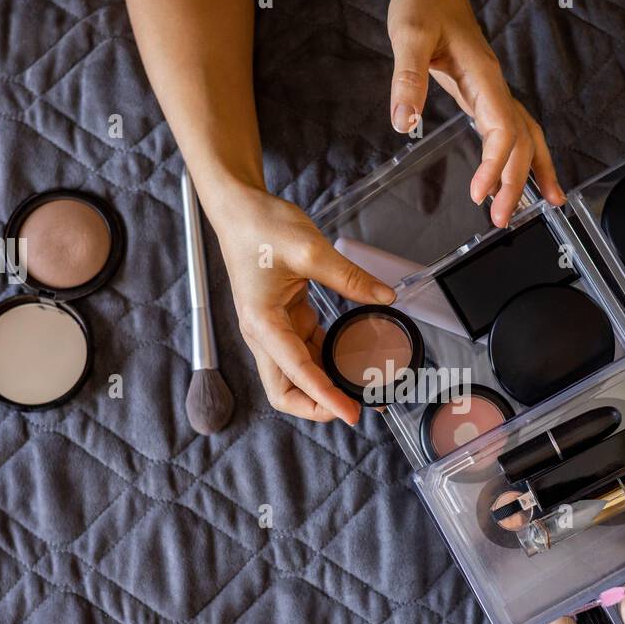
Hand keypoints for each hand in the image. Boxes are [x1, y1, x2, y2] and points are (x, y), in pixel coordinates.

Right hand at [209, 186, 396, 423]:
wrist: (239, 211)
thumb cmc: (261, 227)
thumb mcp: (310, 249)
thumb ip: (350, 278)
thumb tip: (385, 297)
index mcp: (262, 323)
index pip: (296, 374)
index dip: (325, 398)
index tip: (352, 413)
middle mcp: (264, 335)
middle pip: (286, 391)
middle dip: (318, 406)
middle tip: (357, 408)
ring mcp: (274, 331)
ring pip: (297, 377)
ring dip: (326, 388)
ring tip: (364, 391)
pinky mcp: (285, 322)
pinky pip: (307, 354)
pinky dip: (328, 363)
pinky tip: (352, 363)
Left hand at [388, 0, 564, 226]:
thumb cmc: (424, 5)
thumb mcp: (408, 35)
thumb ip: (407, 78)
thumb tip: (405, 122)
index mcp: (482, 77)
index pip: (501, 129)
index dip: (496, 164)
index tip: (480, 194)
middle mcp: (495, 88)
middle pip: (521, 141)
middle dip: (517, 182)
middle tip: (502, 220)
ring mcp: (494, 93)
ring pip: (527, 137)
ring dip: (534, 173)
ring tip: (543, 206)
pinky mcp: (486, 97)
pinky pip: (514, 132)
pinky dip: (526, 158)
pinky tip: (529, 179)